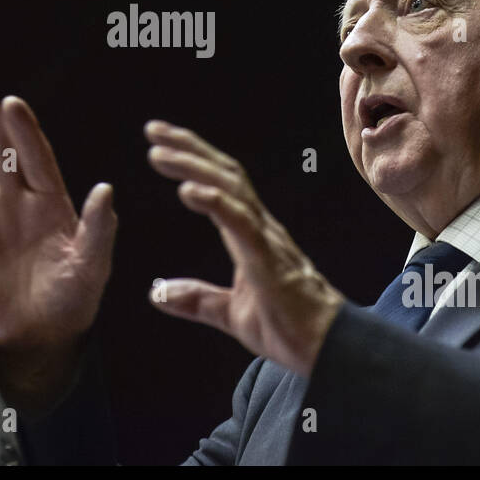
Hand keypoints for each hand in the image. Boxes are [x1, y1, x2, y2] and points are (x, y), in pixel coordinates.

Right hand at [0, 79, 116, 363]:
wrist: (40, 337)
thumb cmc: (74, 299)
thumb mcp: (92, 264)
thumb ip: (98, 228)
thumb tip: (106, 189)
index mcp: (51, 203)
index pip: (34, 157)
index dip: (23, 130)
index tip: (12, 103)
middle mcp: (18, 204)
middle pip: (0, 154)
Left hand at [145, 120, 344, 376]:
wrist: (327, 350)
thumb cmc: (289, 328)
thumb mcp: (230, 313)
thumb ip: (195, 299)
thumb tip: (157, 292)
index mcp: (249, 235)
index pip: (219, 185)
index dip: (191, 160)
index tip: (159, 143)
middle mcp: (259, 227)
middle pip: (223, 174)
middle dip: (188, 148)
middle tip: (153, 129)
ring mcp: (266, 239)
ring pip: (229, 189)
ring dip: (192, 166)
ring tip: (159, 152)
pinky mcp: (268, 259)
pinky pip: (240, 222)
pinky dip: (214, 202)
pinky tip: (188, 190)